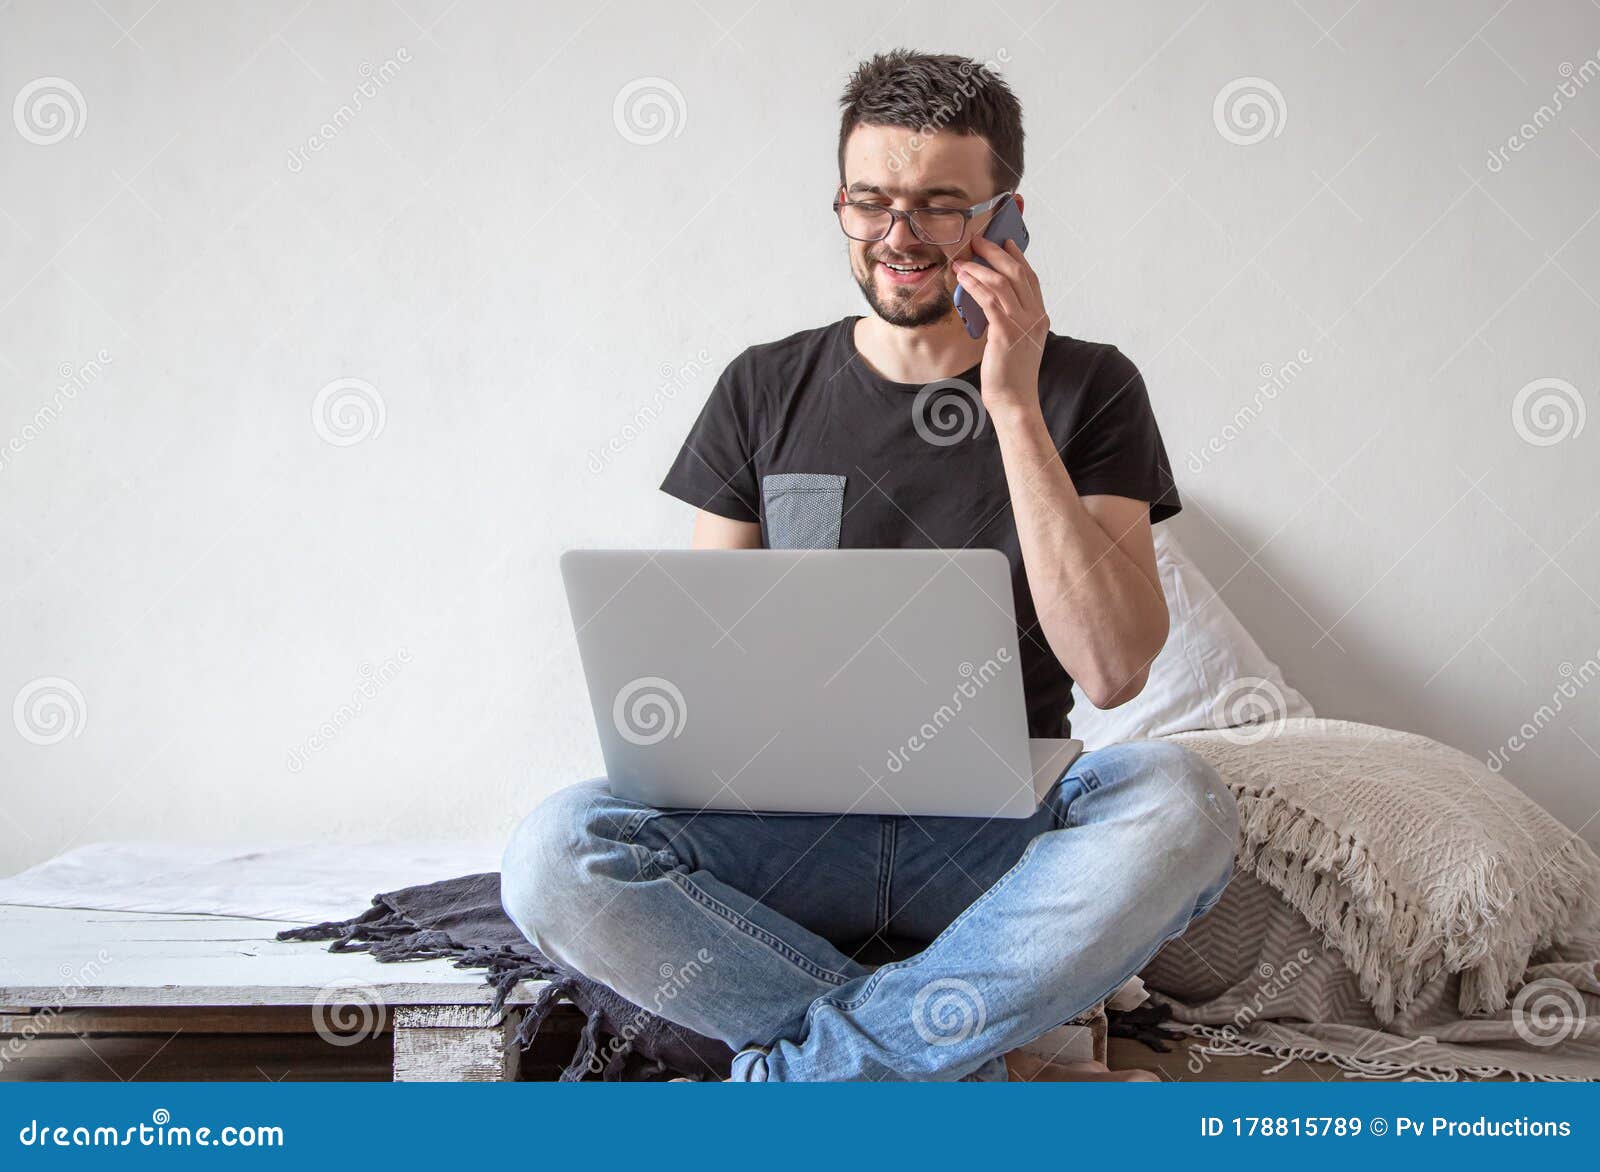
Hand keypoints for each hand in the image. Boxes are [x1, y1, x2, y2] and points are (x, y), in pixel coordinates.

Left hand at [953, 236, 1049, 413]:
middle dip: (997, 252)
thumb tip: (987, 302)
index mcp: (1040, 317)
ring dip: (980, 267)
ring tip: (964, 259)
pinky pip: (989, 300)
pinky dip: (974, 285)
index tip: (1004, 242)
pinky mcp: (1006, 332)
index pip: (1031, 278)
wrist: (1015, 401)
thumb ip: (1008, 320)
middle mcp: (1035, 316)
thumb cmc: (1010, 376)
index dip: (1017, 257)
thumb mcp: (1014, 342)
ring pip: (1001, 282)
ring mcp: (1023, 324)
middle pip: (1018, 273)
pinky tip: (962, 278)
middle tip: (979, 240)